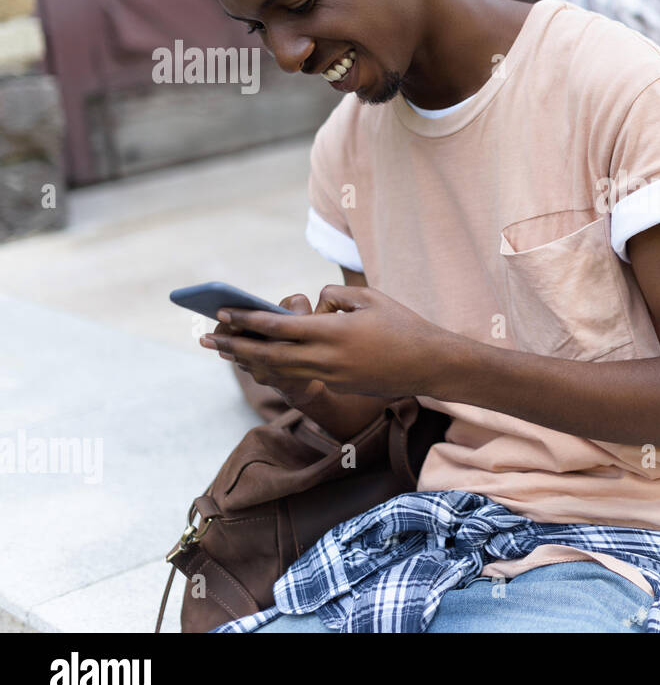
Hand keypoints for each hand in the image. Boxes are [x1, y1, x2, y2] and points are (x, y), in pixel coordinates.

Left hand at [201, 285, 451, 397]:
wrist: (429, 364)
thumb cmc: (403, 324)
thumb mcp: (369, 298)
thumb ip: (335, 298)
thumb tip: (314, 306)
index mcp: (333, 333)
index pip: (279, 327)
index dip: (248, 320)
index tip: (223, 312)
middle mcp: (326, 359)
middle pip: (269, 355)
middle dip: (235, 347)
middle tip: (206, 340)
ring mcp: (331, 377)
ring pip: (279, 371)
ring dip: (249, 362)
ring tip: (226, 353)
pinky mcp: (338, 386)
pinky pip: (298, 377)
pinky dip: (274, 369)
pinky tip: (261, 363)